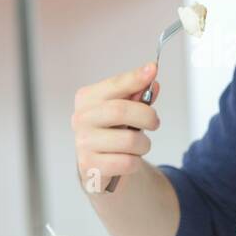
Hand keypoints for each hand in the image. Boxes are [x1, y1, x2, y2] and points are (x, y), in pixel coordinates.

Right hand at [72, 63, 161, 191]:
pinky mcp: (90, 166)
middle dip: (147, 116)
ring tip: (139, 145)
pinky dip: (135, 162)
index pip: (115, 84)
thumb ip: (138, 95)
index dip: (135, 78)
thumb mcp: (126, 110)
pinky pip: (127, 162)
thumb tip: (151, 80)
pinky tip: (128, 160)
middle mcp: (80, 118)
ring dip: (144, 144)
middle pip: (121, 111)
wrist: (101, 166)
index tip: (152, 69)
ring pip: (129, 140)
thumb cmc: (113, 132)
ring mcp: (83, 143)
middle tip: (155, 122)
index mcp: (87, 98)